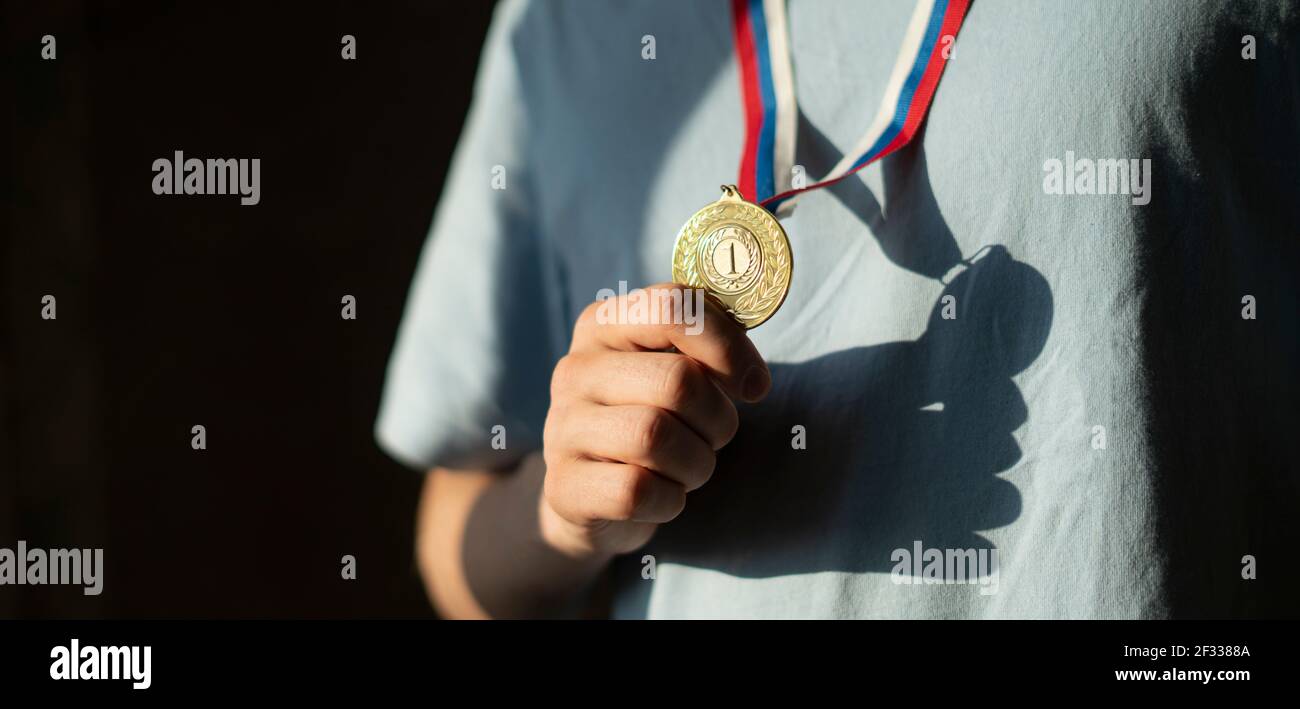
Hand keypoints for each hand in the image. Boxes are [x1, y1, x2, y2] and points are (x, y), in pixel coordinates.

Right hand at [539, 283, 770, 557]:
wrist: (587, 494)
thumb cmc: (647, 418)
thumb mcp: (670, 369)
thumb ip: (706, 349)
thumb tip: (752, 377)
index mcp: (603, 326)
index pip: (673, 307)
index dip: (728, 346)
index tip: (754, 385)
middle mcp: (576, 370)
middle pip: (677, 380)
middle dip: (718, 417)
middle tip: (716, 435)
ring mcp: (563, 428)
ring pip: (656, 436)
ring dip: (696, 462)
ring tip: (689, 467)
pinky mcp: (565, 487)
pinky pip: (636, 491)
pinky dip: (669, 500)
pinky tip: (663, 497)